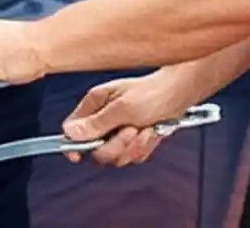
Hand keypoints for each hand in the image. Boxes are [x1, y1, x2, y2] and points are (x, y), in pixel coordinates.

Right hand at [60, 72, 189, 166]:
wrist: (179, 95)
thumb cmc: (153, 92)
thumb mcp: (123, 108)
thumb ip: (97, 123)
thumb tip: (70, 132)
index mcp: (95, 104)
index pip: (72, 129)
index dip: (73, 145)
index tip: (78, 156)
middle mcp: (103, 118)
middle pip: (96, 149)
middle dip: (115, 145)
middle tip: (130, 131)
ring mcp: (118, 131)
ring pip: (115, 156)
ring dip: (132, 147)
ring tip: (144, 129)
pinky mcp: (133, 141)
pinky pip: (132, 156)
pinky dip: (143, 148)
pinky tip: (151, 132)